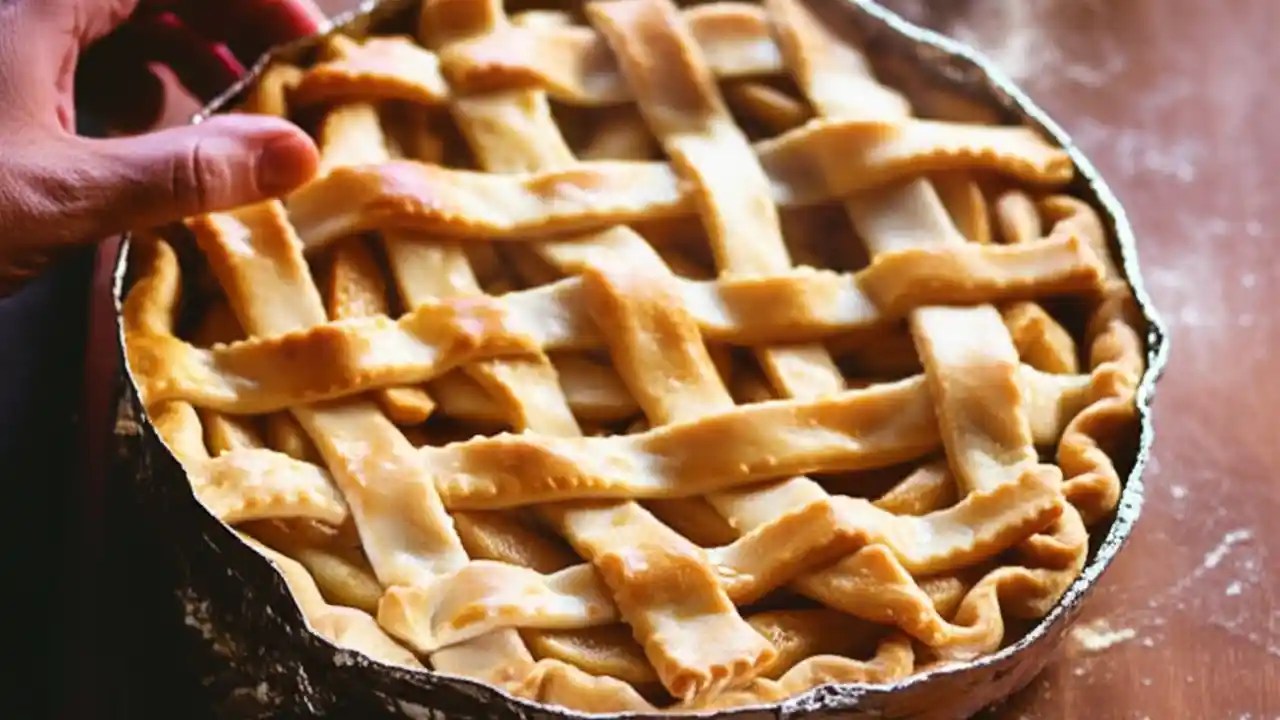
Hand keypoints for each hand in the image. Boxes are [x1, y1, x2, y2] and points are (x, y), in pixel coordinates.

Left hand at [0, 0, 323, 294]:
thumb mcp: (68, 193)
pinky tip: (157, 153)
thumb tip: (302, 153)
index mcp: (42, 8)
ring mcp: (12, 64)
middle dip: (231, 32)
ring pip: (119, 37)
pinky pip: (86, 77)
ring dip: (187, 67)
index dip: (254, 0)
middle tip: (286, 86)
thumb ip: (185, 172)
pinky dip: (139, 103)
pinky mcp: (6, 111)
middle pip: (153, 0)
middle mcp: (27, 20)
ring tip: (234, 122)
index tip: (306, 45)